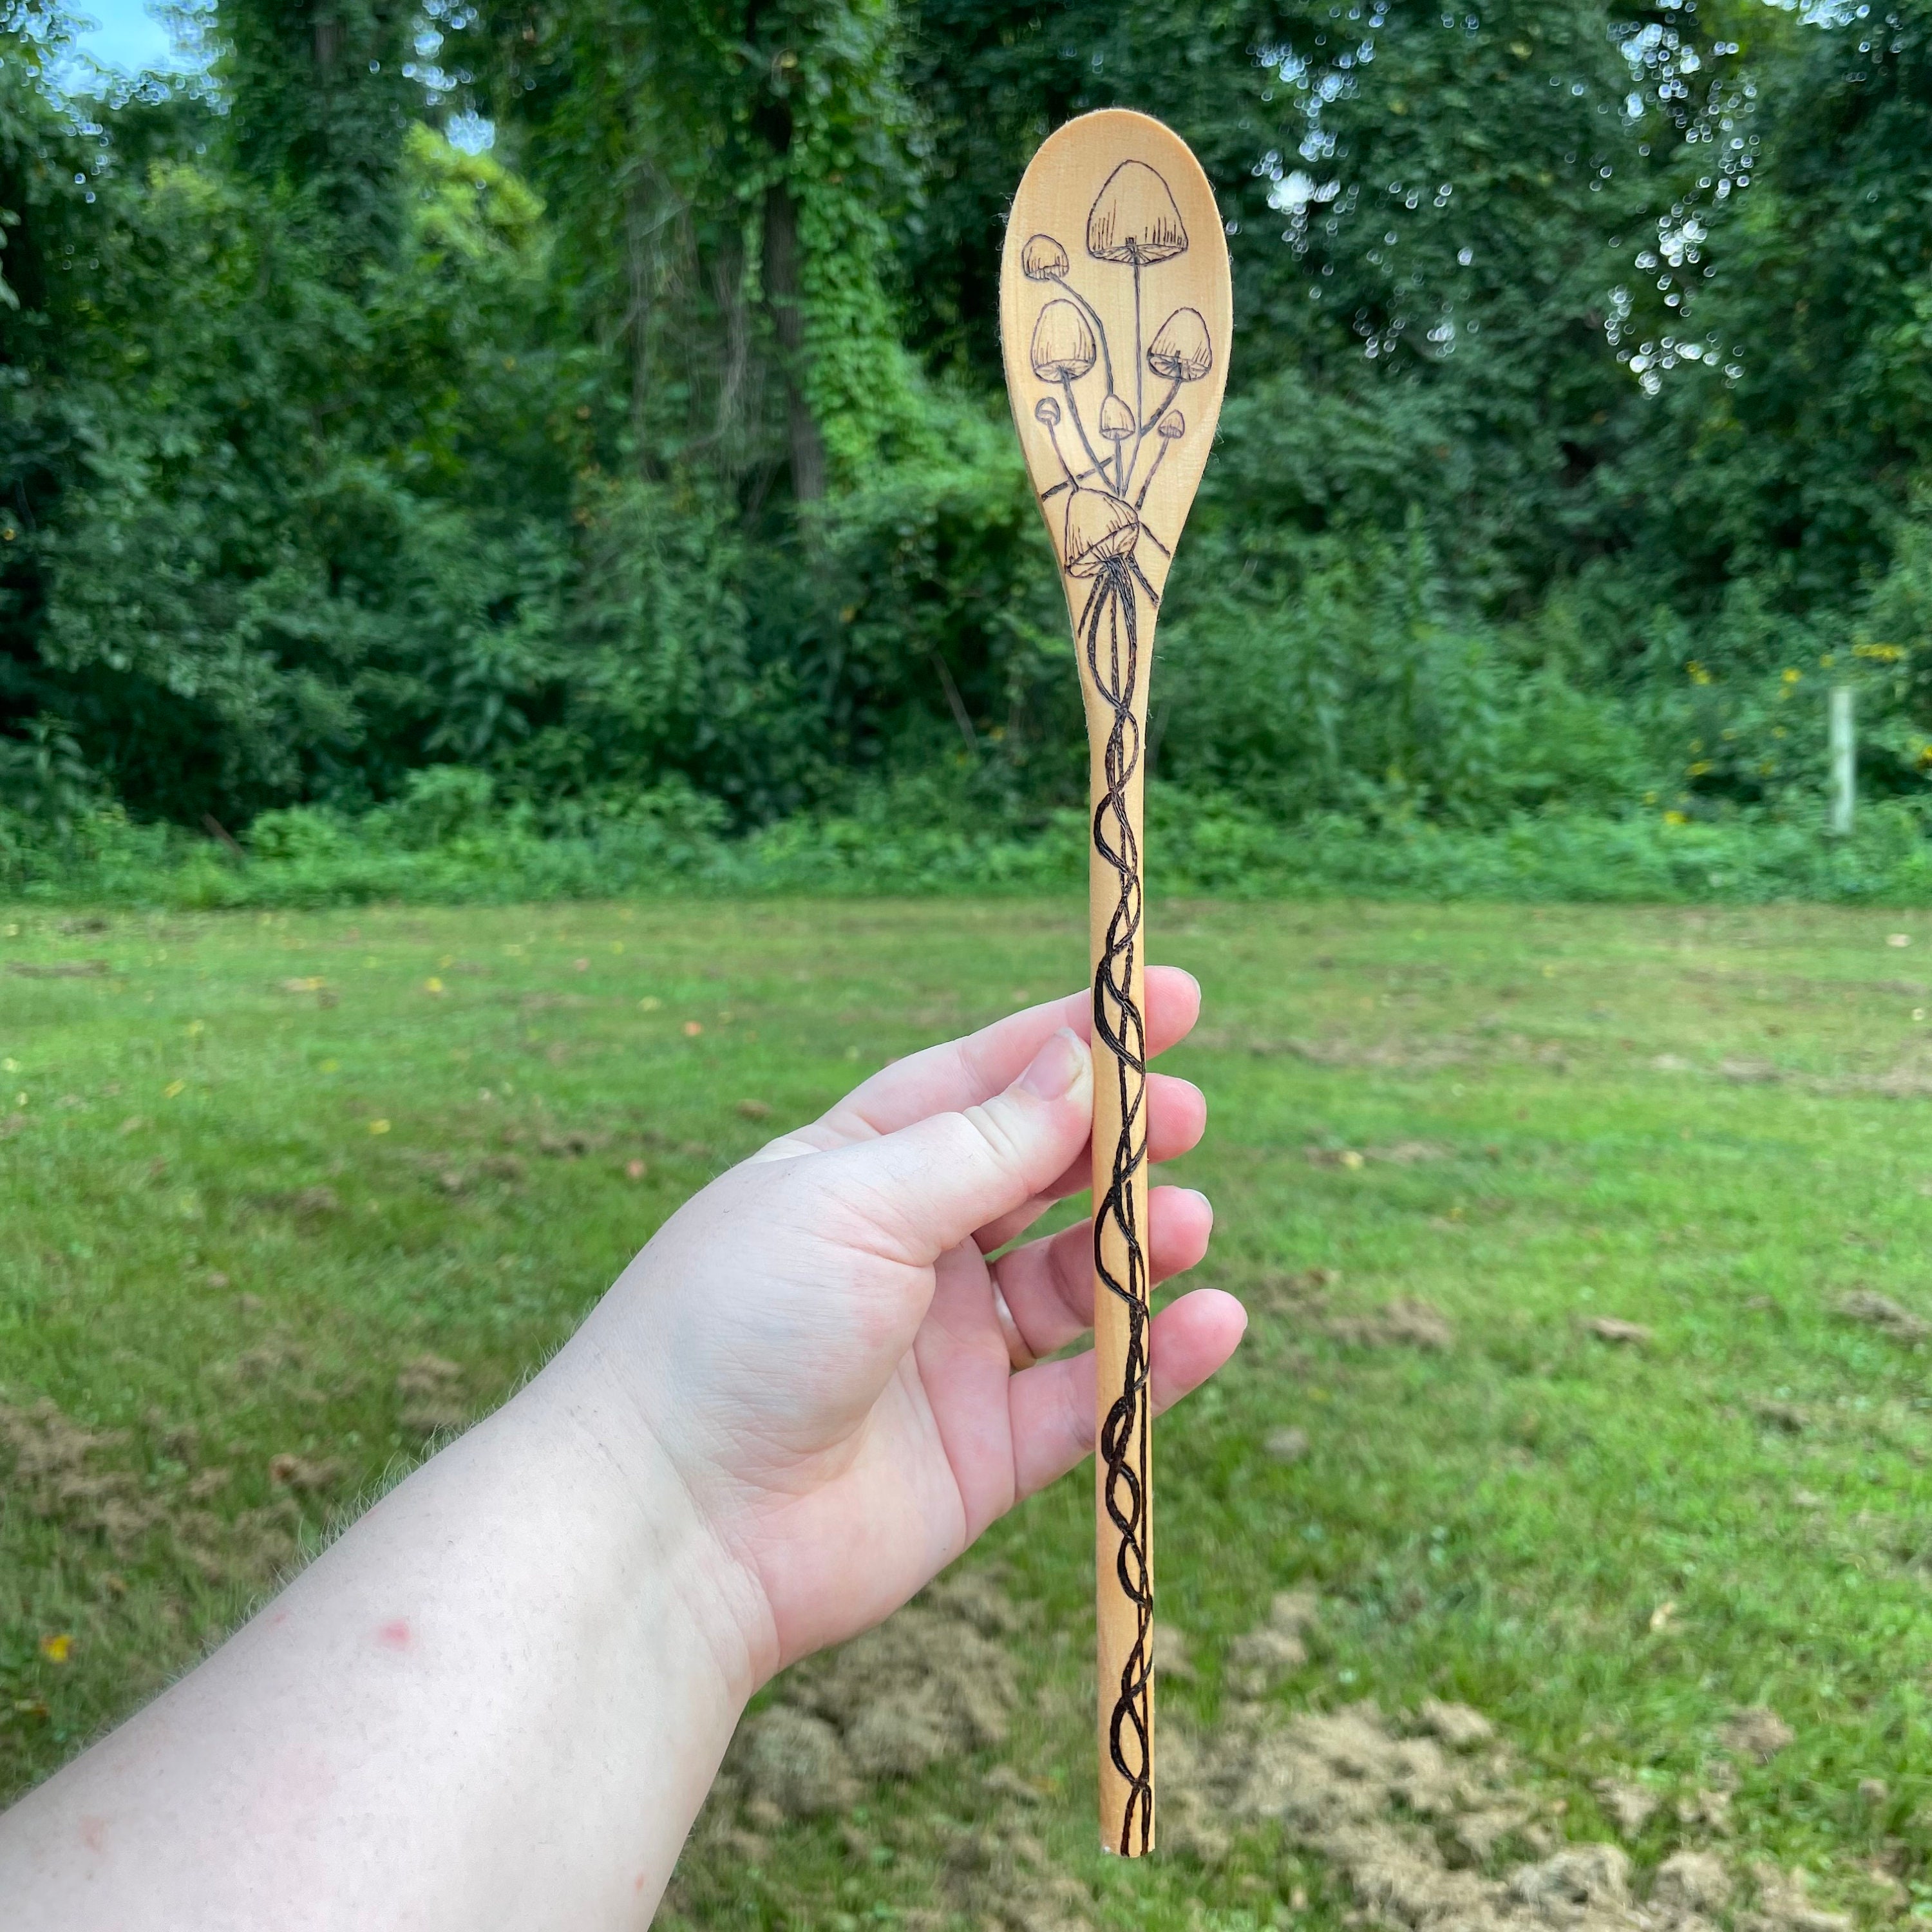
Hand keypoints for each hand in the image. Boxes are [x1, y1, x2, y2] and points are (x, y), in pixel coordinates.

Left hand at [564, 970, 1246, 1679]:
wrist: (669, 1524)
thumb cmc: (738, 1326)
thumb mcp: (857, 1202)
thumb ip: (981, 1145)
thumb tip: (1077, 1065)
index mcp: (856, 1172)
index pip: (981, 1083)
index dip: (1072, 1040)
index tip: (1165, 997)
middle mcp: (905, 1255)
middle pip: (1039, 1179)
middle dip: (1120, 1145)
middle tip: (1193, 1117)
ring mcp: (946, 1356)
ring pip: (1074, 1285)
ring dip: (1140, 1248)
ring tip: (1186, 1224)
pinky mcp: (981, 1453)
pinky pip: (1088, 1398)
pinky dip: (1155, 1361)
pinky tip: (1211, 1320)